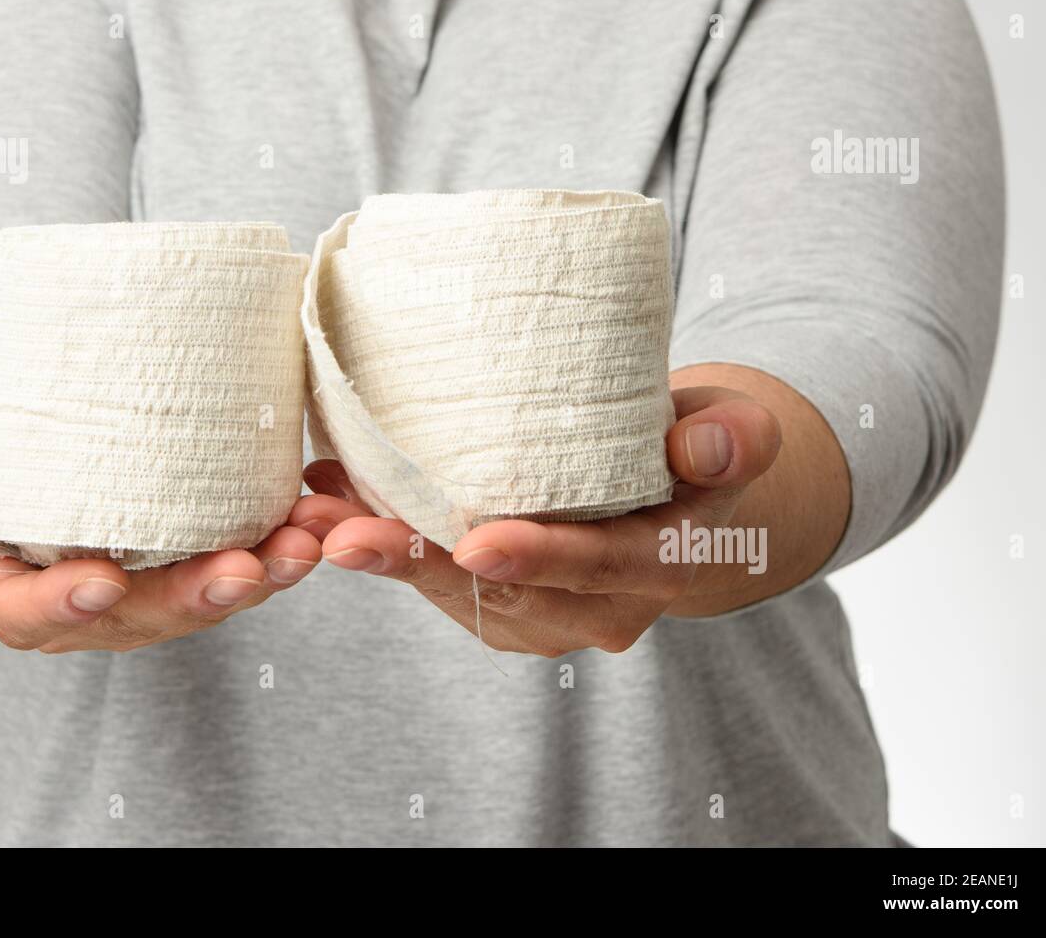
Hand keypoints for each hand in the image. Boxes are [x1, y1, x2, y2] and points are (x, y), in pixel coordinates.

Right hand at [0, 419, 320, 652]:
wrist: (45, 451)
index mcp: (15, 582)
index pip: (26, 615)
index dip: (61, 605)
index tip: (100, 582)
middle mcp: (89, 603)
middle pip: (142, 619)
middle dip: (199, 596)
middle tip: (244, 570)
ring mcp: (150, 591)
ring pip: (208, 601)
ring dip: (263, 577)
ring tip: (303, 545)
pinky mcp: (200, 560)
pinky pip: (243, 567)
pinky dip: (281, 549)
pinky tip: (317, 524)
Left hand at [289, 384, 781, 657]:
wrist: (681, 493)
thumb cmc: (700, 446)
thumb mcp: (735, 429)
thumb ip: (733, 438)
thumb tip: (707, 444)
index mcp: (658, 565)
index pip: (596, 566)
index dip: (536, 557)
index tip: (473, 543)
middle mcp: (598, 609)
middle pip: (502, 592)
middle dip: (419, 563)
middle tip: (344, 536)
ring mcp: (545, 615)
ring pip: (454, 594)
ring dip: (382, 557)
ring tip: (310, 516)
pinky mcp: (502, 604)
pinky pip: (436, 582)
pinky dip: (384, 546)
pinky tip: (327, 505)